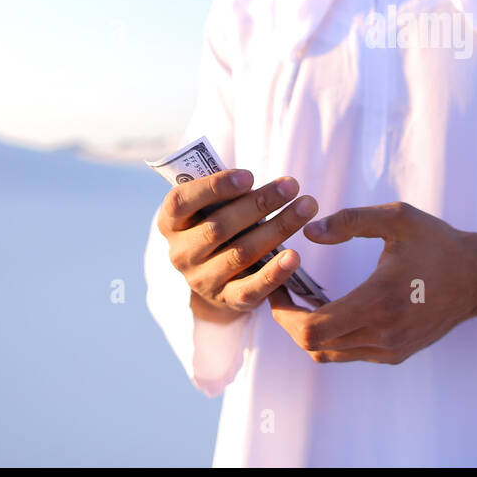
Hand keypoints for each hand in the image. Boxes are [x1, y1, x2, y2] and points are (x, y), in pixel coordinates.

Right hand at [157, 169, 318, 324]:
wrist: (216, 276)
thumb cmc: (220, 224)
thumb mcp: (212, 207)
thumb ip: (225, 193)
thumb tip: (258, 182)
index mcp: (170, 222)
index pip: (181, 202)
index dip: (214, 187)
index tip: (250, 176)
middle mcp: (181, 253)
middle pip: (219, 227)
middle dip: (259, 204)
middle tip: (292, 185)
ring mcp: (201, 279)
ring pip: (241, 253)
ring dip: (277, 228)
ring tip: (306, 208)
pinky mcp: (226, 300)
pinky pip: (251, 288)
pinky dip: (274, 273)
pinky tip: (294, 256)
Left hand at [269, 202, 476, 363]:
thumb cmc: (438, 243)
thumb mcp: (398, 217)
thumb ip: (351, 220)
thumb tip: (310, 232)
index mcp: (380, 300)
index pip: (313, 328)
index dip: (284, 313)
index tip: (278, 287)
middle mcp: (384, 333)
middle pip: (314, 345)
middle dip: (289, 320)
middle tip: (282, 290)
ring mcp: (390, 349)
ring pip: (329, 354)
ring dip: (309, 329)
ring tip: (302, 297)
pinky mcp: (395, 354)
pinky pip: (349, 353)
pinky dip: (331, 336)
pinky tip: (329, 307)